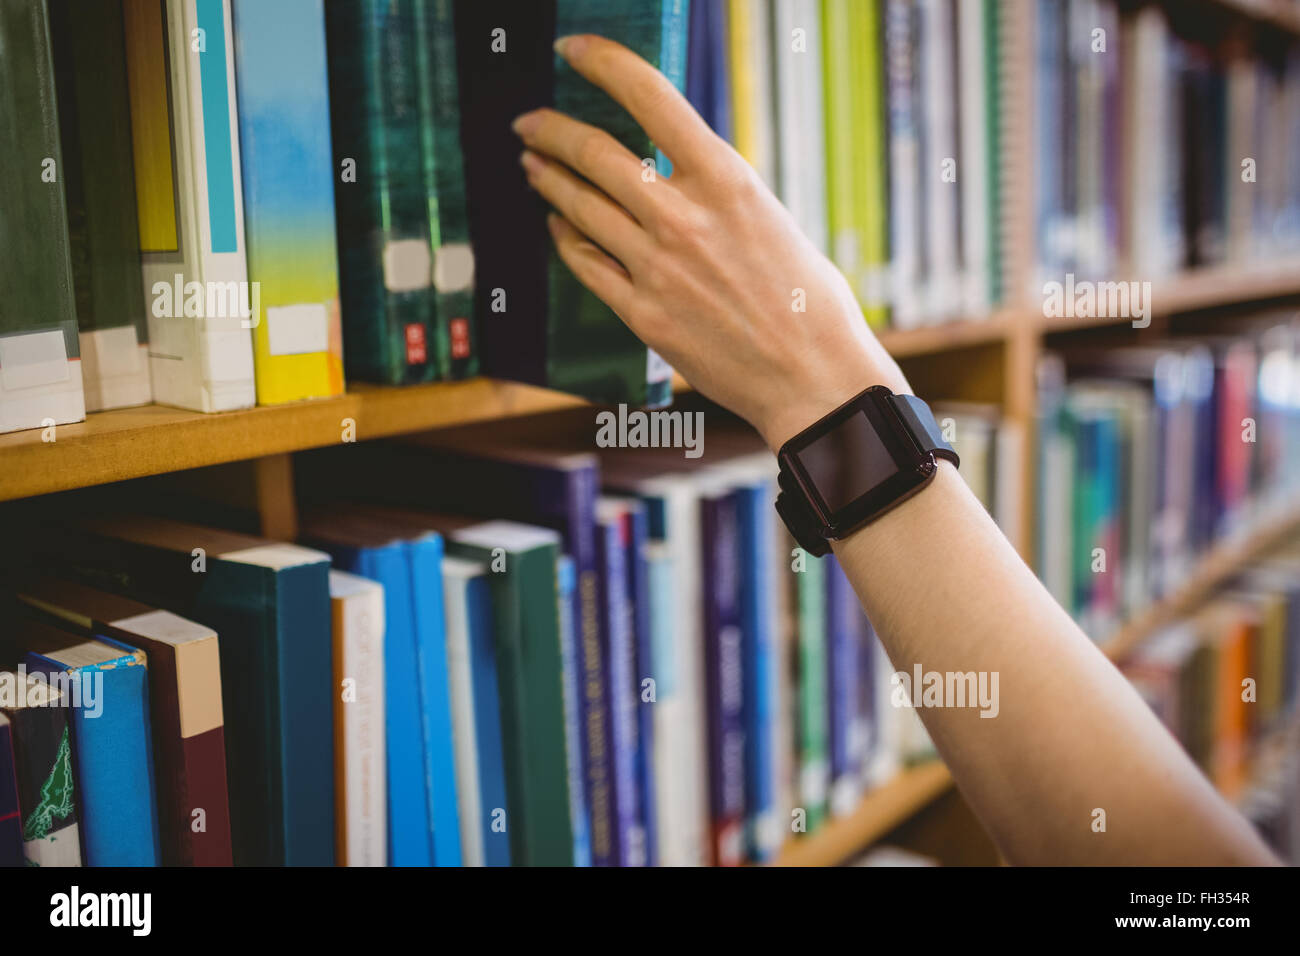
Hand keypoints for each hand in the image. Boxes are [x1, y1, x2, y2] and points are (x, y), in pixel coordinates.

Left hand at [513, 34, 908, 449]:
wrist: (813, 377)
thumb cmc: (809, 299)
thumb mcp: (770, 218)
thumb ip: (715, 191)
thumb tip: (671, 170)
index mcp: (727, 179)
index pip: (650, 97)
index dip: (601, 63)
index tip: (572, 49)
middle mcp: (684, 217)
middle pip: (594, 153)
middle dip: (551, 130)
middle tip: (529, 122)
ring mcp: (657, 268)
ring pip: (579, 208)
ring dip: (548, 181)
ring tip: (531, 166)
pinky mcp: (643, 315)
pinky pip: (586, 265)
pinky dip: (566, 240)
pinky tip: (559, 227)